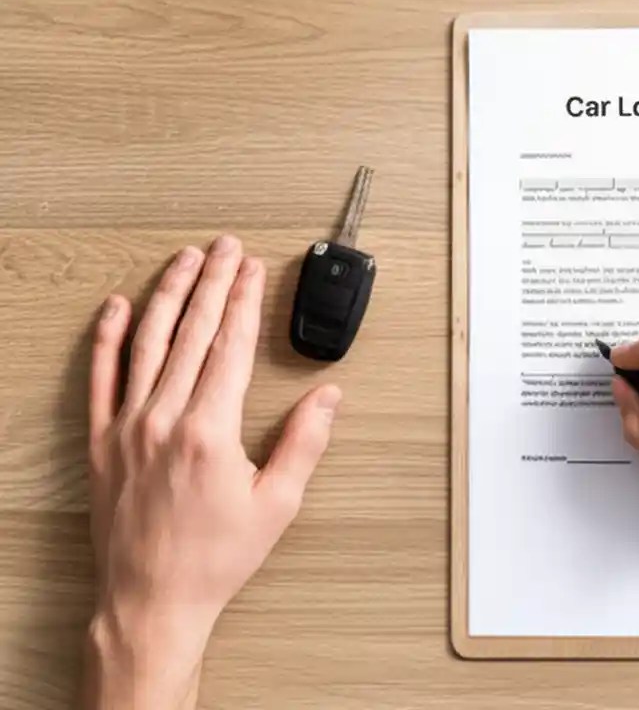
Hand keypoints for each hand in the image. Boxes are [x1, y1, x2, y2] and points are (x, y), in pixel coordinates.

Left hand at [85, 236, 339, 706]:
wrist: (152, 598)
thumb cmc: (215, 558)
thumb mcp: (278, 504)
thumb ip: (304, 443)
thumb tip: (329, 396)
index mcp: (211, 431)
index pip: (231, 346)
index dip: (245, 301)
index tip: (253, 270)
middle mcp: (165, 419)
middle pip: (192, 333)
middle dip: (212, 283)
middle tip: (225, 248)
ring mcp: (127, 427)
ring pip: (147, 343)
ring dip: (168, 295)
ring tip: (184, 260)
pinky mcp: (100, 442)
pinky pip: (100, 378)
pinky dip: (107, 338)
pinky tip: (118, 307)